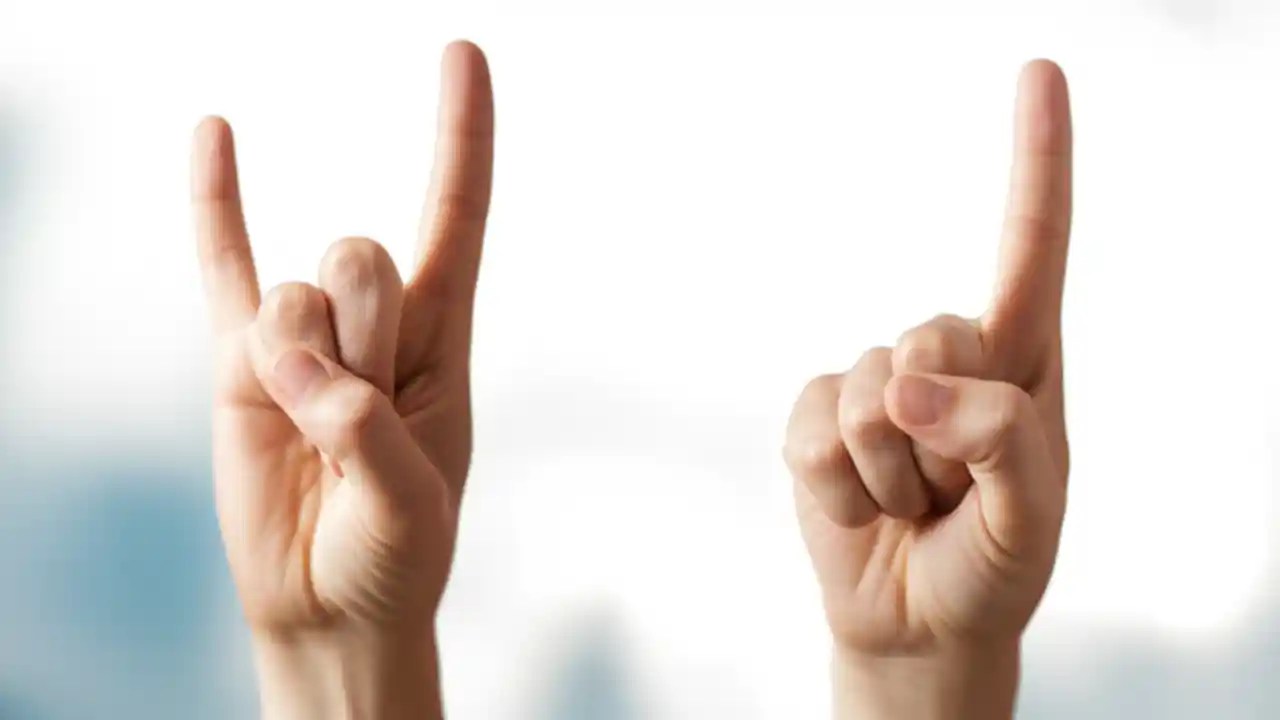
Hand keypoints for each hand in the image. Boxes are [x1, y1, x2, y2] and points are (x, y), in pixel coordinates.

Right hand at [192, 41, 492, 719]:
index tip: (463, 54)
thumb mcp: (409, 504)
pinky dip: (218, 202)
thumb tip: (295, 369)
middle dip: (357, 333)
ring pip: (291, 291)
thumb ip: (362, 428)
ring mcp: (306, 337)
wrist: (330, 604)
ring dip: (297, 366)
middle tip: (357, 415)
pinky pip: (223, 268)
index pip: (455, 215)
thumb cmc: (395, 556)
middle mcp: (377, 321)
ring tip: (311, 434)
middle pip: (360, 253)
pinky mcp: (240, 364)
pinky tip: (218, 129)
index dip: (461, 136)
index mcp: (444, 338)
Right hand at [783, 60, 1070, 718]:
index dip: (1037, 161)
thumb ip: (999, 439)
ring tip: (912, 507)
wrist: (918, 622)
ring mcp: (873, 383)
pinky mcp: (815, 416)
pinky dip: (838, 490)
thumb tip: (902, 388)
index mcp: (1022, 359)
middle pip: (927, 339)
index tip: (1039, 72)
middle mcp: (947, 355)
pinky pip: (809, 432)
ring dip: (890, 478)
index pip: (1031, 247)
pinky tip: (861, 508)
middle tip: (953, 493)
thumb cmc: (994, 563)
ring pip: (863, 397)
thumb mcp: (1032, 516)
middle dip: (939, 438)